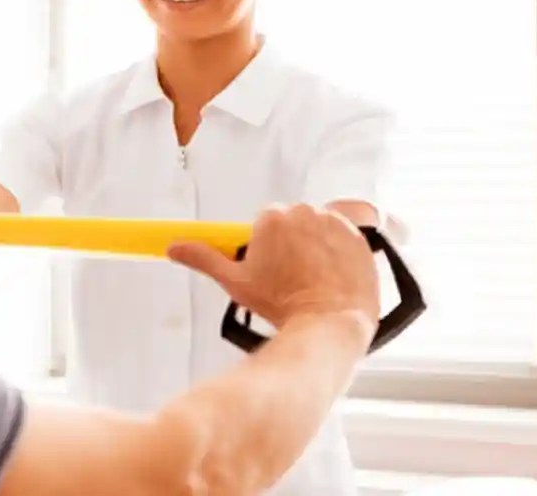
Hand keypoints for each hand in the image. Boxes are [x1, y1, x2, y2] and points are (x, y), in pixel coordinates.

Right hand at [168, 203, 379, 337]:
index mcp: (274, 216)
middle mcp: (306, 211)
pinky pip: (354, 235)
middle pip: (296, 223)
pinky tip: (339, 271)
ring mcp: (338, 222)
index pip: (268, 224)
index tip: (274, 268)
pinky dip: (346, 250)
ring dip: (320, 245)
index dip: (270, 248)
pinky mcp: (362, 236)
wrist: (328, 324)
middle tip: (293, 277)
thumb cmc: (282, 304)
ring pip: (323, 228)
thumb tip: (174, 247)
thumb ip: (204, 258)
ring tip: (317, 278)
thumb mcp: (236, 282)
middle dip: (295, 245)